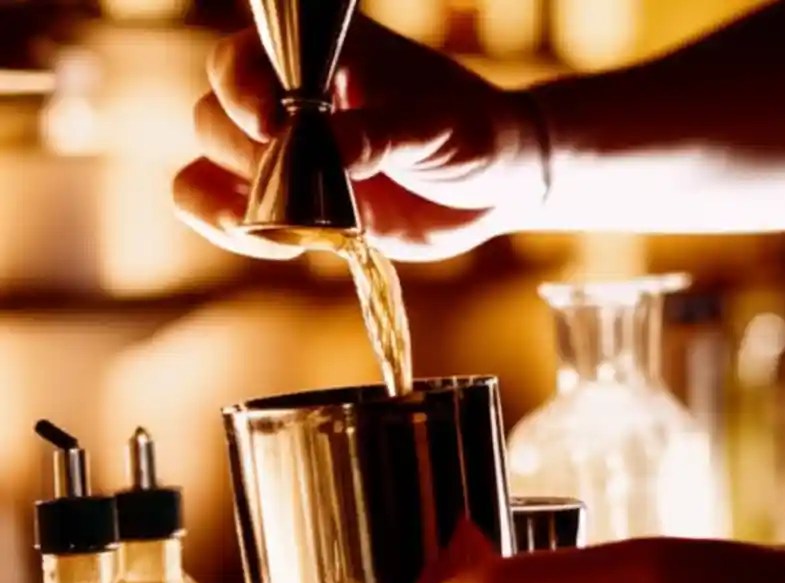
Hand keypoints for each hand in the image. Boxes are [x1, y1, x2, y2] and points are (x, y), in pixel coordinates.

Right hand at [174, 17, 547, 261]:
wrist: (492, 182)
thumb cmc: (469, 132)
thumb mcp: (434, 127)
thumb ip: (379, 133)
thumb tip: (326, 147)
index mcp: (317, 52)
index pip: (240, 57)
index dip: (241, 92)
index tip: (272, 126)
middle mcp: (284, 96)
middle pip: (213, 116)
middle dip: (252, 159)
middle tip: (309, 185)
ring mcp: (279, 150)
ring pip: (206, 164)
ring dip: (235, 202)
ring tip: (294, 225)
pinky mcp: (284, 200)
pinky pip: (219, 208)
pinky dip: (233, 229)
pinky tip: (286, 243)